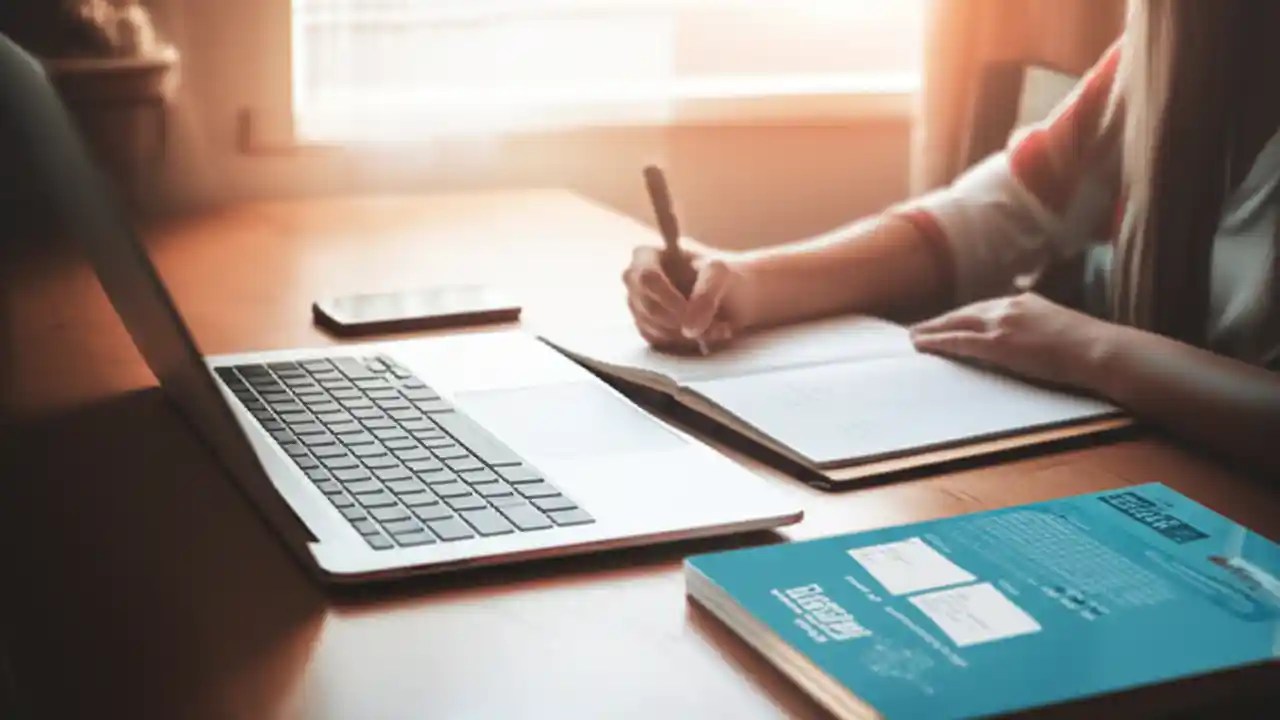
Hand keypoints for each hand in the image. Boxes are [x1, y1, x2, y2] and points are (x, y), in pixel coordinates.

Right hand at [621, 243, 749, 352]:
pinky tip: (703, 335)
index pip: (647, 277)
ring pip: (652, 327)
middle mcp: (633, 279)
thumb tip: (689, 329)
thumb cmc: (719, 276)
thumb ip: (706, 295)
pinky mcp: (644, 326)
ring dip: (687, 334)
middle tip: (713, 325)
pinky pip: (655, 340)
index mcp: (646, 255)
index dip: (669, 298)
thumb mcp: (719, 274)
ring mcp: (636, 304)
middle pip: (649, 307)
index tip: (693, 310)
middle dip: (681, 320)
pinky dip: (682, 342)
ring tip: (717, 329)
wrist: (728, 295)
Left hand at [909, 293, 1114, 390]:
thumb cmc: (1087, 347)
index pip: (983, 308)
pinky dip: (939, 342)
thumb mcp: (1058, 327)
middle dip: (940, 321)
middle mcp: (1009, 306)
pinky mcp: (999, 343)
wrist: (1098, 350)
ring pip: (956, 324)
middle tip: (918, 328)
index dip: (962, 316)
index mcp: (1024, 302)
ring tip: (913, 338)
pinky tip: (923, 345)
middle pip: (964, 313)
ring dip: (932, 331)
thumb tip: (1032, 339)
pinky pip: (960, 342)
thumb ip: (1039, 327)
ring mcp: (1003, 323)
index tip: (947, 321)